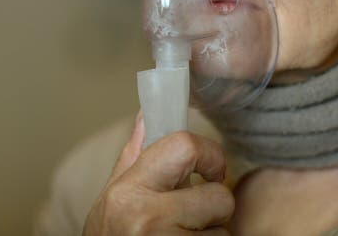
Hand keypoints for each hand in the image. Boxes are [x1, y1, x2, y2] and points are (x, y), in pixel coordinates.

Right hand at [83, 112, 233, 234]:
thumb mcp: (112, 202)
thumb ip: (134, 158)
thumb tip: (146, 113)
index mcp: (128, 192)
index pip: (185, 146)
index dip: (209, 155)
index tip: (209, 171)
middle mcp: (147, 220)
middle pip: (219, 196)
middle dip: (214, 209)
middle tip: (190, 220)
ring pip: (225, 232)